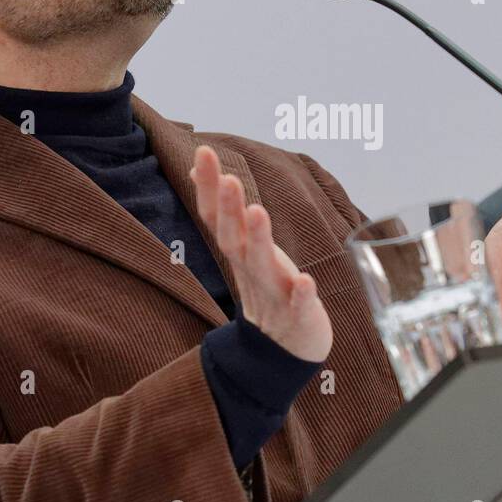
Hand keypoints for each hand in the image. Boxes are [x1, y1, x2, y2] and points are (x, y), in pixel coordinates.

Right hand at [190, 145, 331, 361]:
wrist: (281, 350)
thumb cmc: (266, 287)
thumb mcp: (240, 247)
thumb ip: (222, 209)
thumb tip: (196, 171)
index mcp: (238, 251)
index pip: (216, 216)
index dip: (208, 185)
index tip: (203, 151)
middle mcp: (250, 269)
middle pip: (233, 238)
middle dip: (230, 209)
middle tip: (228, 179)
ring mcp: (273, 293)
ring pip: (262, 265)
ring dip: (259, 239)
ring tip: (258, 212)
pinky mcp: (298, 315)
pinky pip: (299, 304)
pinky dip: (302, 294)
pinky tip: (305, 281)